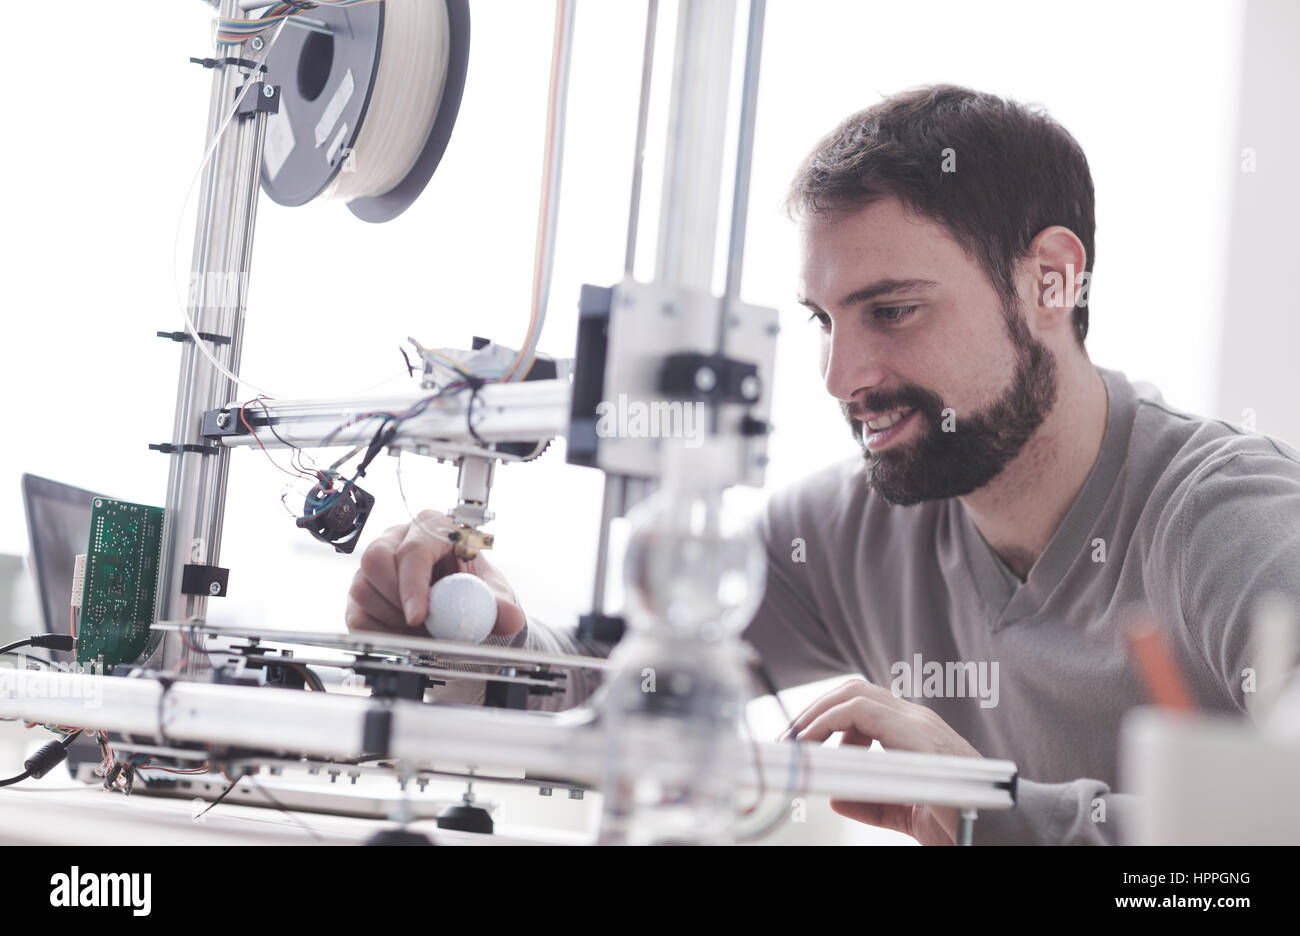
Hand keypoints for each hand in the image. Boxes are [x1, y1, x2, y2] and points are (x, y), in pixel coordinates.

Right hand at [345, 509, 525, 637]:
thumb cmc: (474, 588)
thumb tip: (510, 616)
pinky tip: (407, 636)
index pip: (413, 549)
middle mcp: (396, 540)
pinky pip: (358, 616)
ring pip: (363, 589)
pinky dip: (383, 634)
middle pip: (376, 560)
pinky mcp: (362, 595)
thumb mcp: (493, 595)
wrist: (463, 606)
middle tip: (422, 624)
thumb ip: (501, 606)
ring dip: (393, 619)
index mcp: (432, 528)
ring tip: (424, 629)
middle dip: (398, 599)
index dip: (413, 583)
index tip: (419, 616)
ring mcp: (374, 567)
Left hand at [778, 677, 982, 844]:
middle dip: (816, 709)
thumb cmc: (965, 822)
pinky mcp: (915, 734)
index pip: (863, 705)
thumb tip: (836, 798)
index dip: (826, 717)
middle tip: (790, 739)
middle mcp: (916, 720)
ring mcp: (917, 723)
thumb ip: (874, 805)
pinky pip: (860, 713)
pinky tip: (811, 745)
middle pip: (854, 691)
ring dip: (816, 713)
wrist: (1006, 831)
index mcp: (915, 733)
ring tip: (795, 742)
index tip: (801, 743)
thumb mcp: (908, 814)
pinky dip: (828, 723)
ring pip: (854, 693)